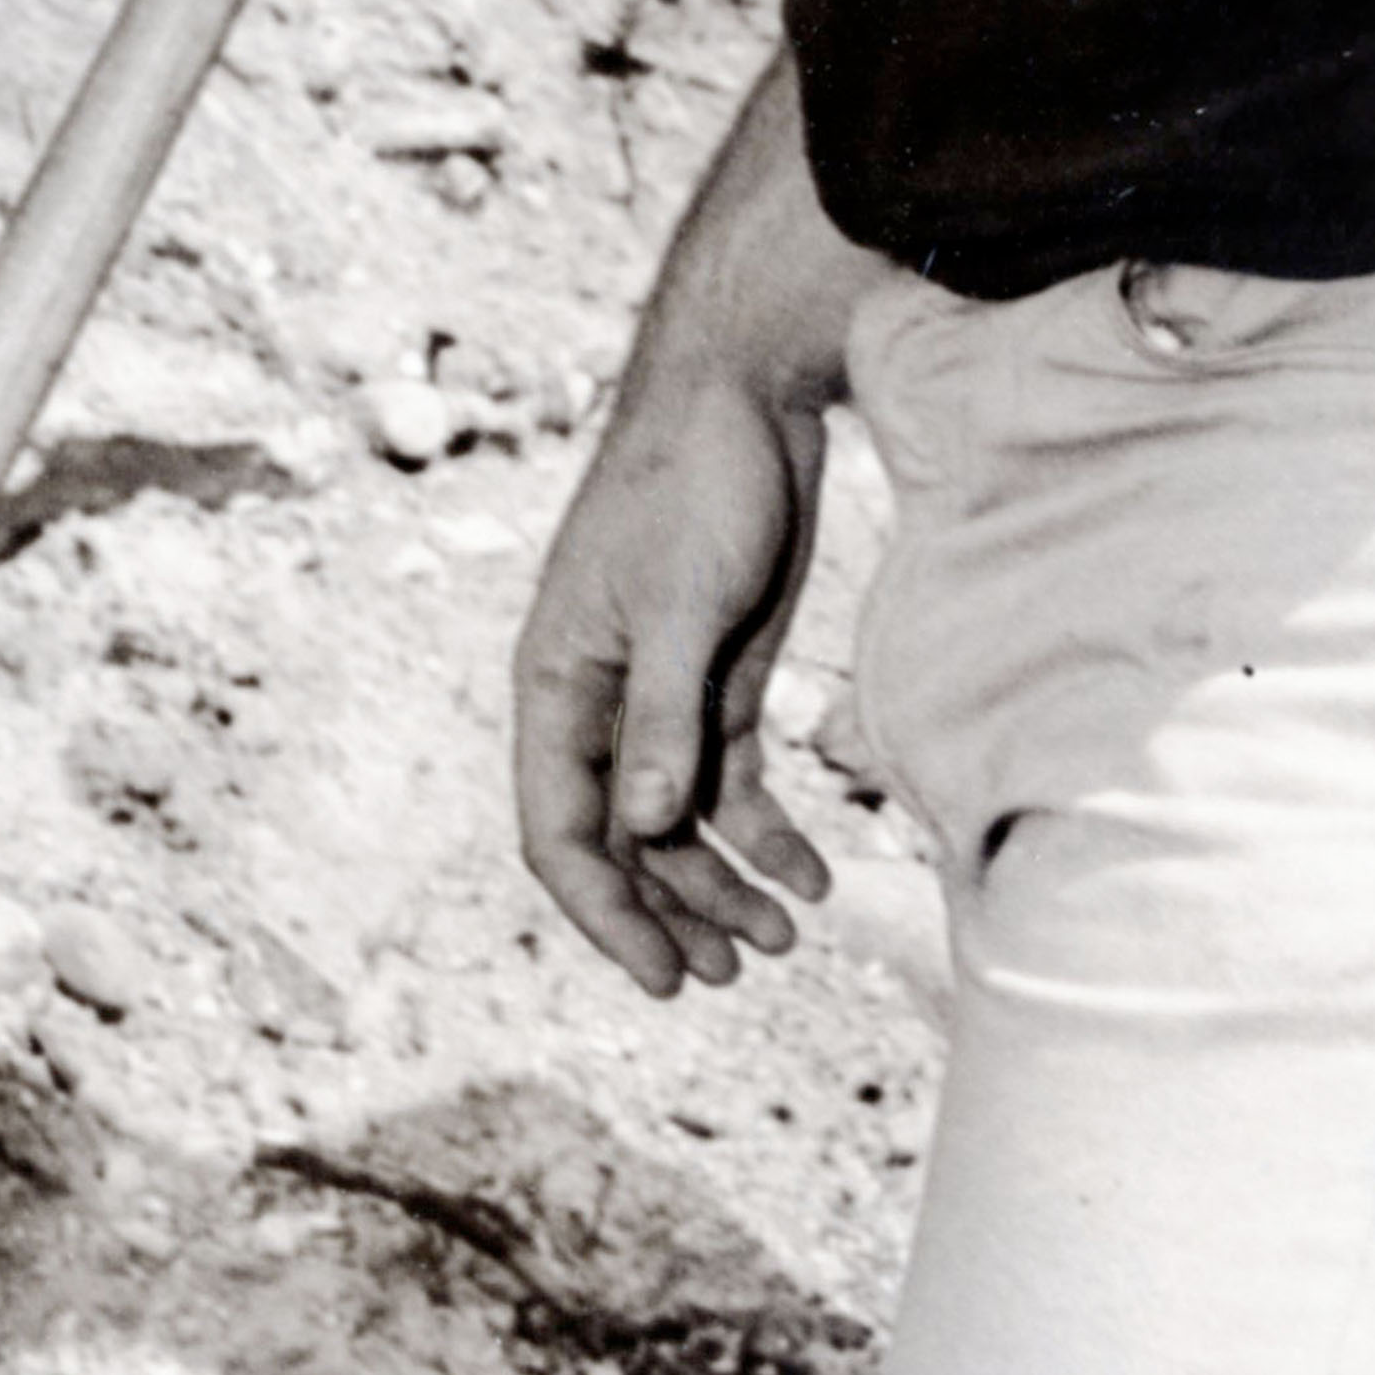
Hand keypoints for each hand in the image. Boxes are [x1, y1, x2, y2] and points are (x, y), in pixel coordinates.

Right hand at [511, 365, 834, 994]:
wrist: (744, 396)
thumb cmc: (693, 485)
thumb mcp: (680, 604)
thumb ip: (663, 717)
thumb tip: (649, 828)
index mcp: (557, 682)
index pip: (559, 827)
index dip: (604, 912)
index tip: (661, 978)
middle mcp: (599, 700)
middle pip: (619, 840)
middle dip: (669, 912)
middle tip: (730, 975)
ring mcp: (661, 692)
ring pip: (676, 822)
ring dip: (722, 883)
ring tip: (784, 937)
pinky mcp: (719, 678)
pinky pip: (730, 783)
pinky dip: (767, 834)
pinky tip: (817, 876)